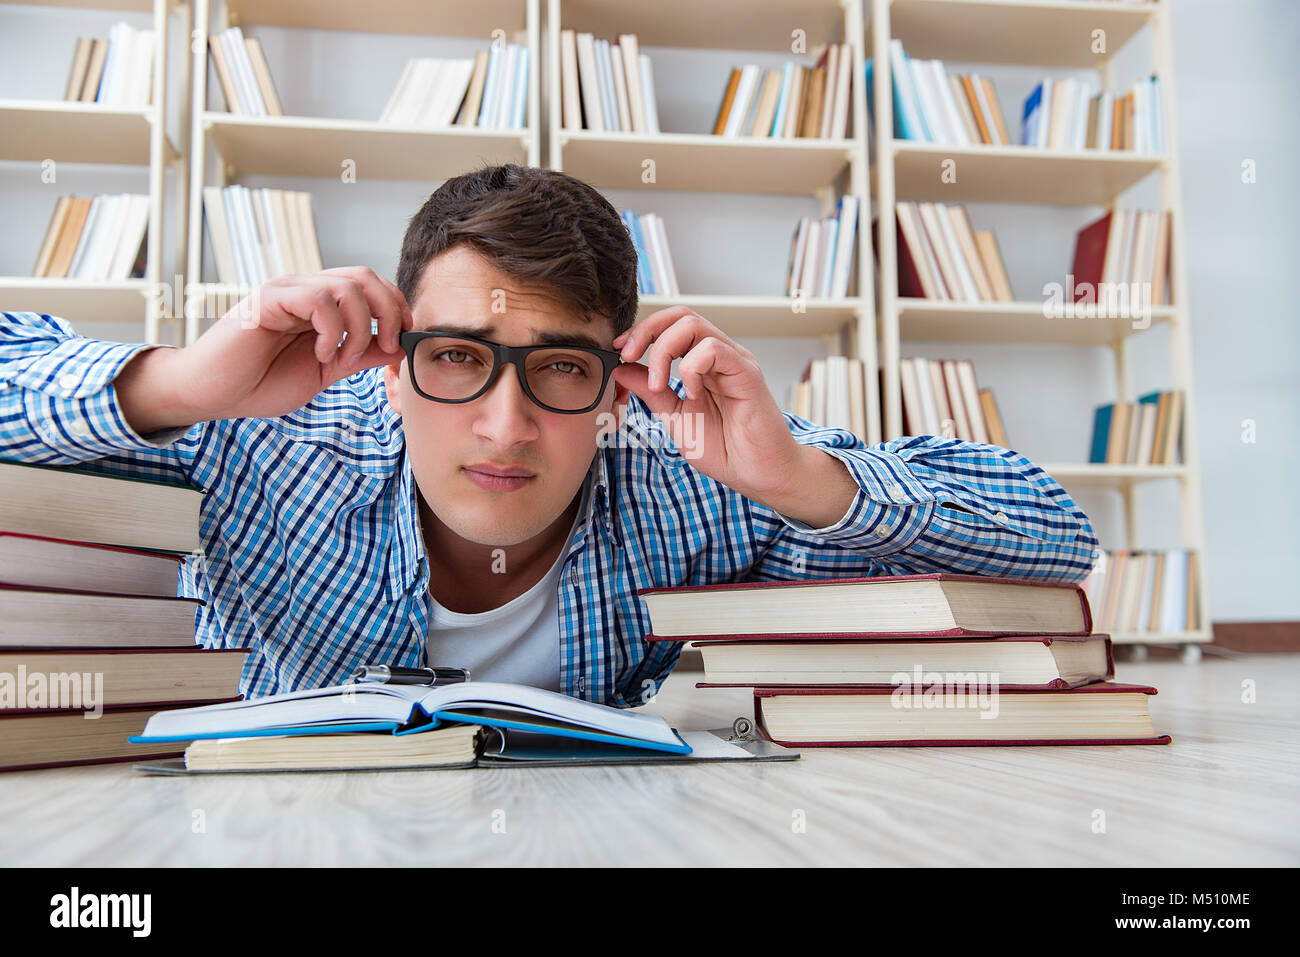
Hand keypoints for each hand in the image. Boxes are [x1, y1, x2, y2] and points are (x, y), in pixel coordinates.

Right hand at [166, 268, 411, 422]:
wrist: (212, 393)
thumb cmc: (260, 383)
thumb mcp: (325, 371)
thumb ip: (360, 355)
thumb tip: (398, 347)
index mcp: (321, 305)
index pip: (371, 286)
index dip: (396, 308)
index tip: (401, 341)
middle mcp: (305, 291)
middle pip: (366, 276)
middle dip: (389, 311)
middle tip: (386, 347)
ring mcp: (286, 292)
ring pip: (346, 286)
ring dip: (358, 329)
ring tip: (341, 360)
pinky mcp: (268, 300)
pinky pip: (316, 299)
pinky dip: (331, 330)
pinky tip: (322, 355)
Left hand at [609, 307, 810, 501]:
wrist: (757, 473)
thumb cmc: (725, 448)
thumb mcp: (675, 417)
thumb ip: (651, 391)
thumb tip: (621, 367)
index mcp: (703, 363)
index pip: (671, 326)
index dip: (642, 332)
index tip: (619, 351)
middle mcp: (720, 355)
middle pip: (681, 315)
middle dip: (646, 330)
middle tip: (628, 355)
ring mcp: (734, 360)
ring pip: (693, 325)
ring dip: (663, 351)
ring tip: (659, 385)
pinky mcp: (747, 372)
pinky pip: (713, 349)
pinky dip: (691, 368)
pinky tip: (693, 395)